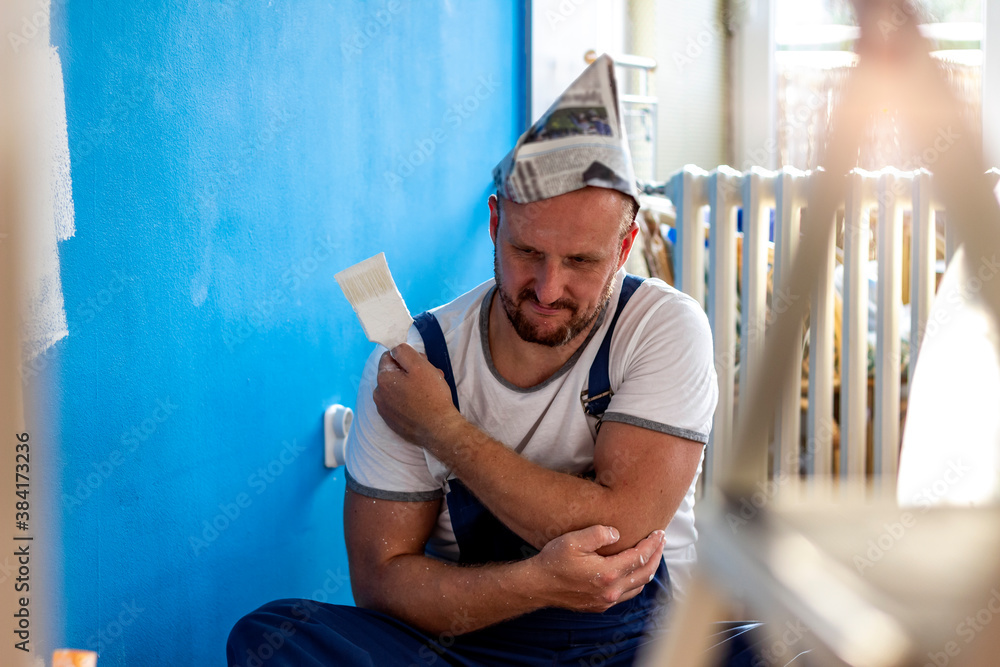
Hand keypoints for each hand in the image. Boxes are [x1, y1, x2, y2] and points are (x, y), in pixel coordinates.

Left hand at [373, 344, 463, 451]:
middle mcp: (379, 395)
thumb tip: (395, 349)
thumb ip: (404, 352)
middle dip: (410, 372)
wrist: (440, 430)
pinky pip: (398, 404)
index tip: (421, 364)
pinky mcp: (392, 422)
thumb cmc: (432, 396)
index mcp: (383, 379)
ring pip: (397, 389)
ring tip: (430, 391)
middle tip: (430, 377)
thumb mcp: (420, 365)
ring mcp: (385, 410)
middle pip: (393, 373)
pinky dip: (409, 401)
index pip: (389, 357)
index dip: (407, 358)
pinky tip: (423, 405)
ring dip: (411, 386)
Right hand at [528, 525, 665, 612]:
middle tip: (661, 541)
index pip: (640, 557)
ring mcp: (606, 601)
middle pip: (645, 574)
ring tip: (651, 555)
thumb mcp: (574, 539)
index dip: (652, 544)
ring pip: (638, 587)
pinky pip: (626, 594)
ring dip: (648, 570)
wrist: (538, 585)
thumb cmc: (554, 561)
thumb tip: (617, 533)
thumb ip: (599, 533)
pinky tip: (633, 572)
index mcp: (608, 573)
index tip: (659, 532)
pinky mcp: (600, 606)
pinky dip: (635, 582)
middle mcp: (611, 591)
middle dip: (656, 556)